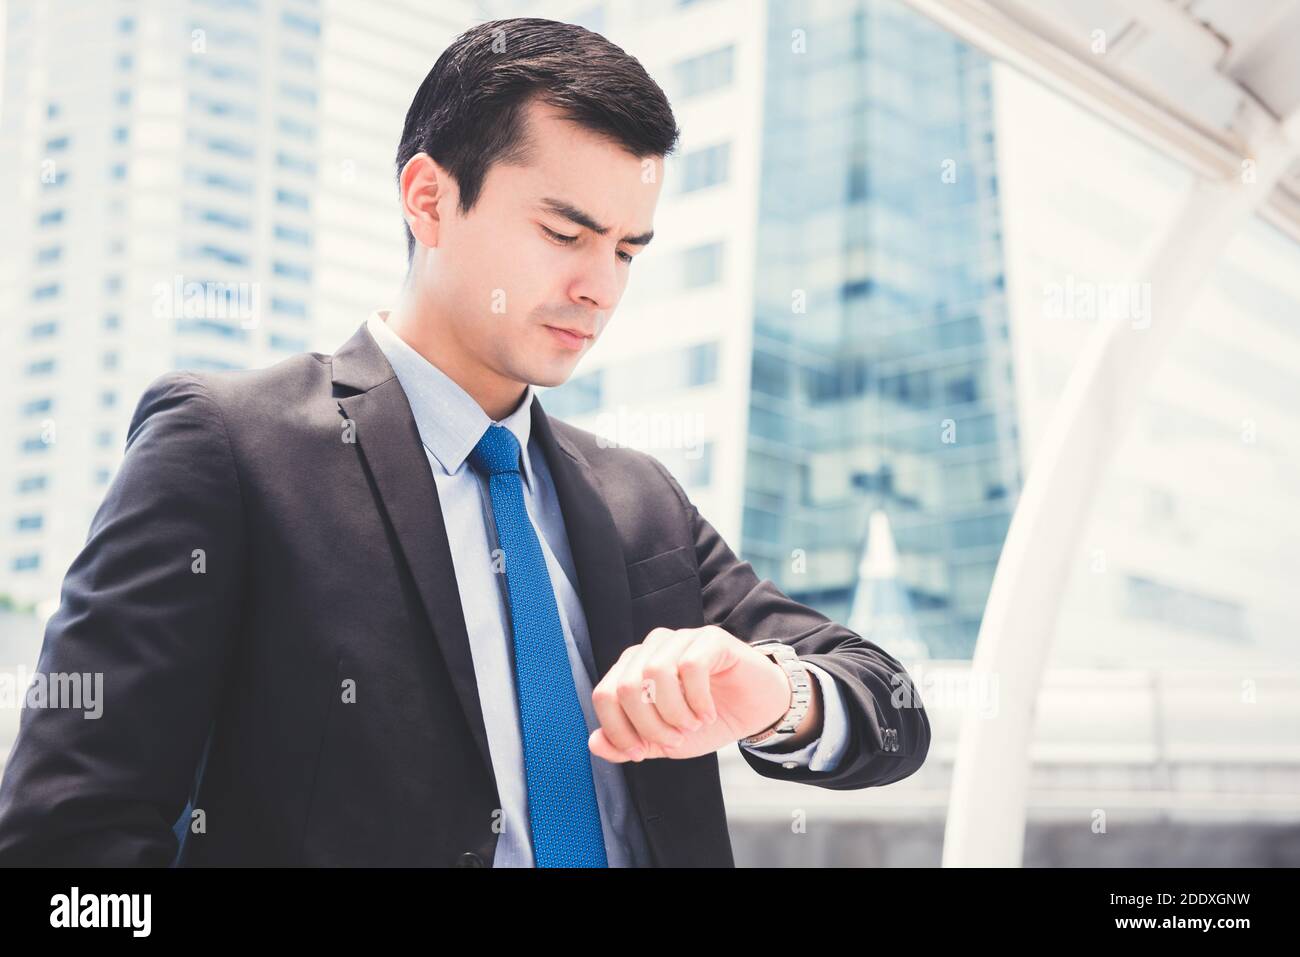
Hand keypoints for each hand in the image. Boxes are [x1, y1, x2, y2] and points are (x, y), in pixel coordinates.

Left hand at [587, 626, 798, 762]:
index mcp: (633, 669)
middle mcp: (651, 648)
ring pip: (655, 673)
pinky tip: (707, 713)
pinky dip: (697, 699)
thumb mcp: (663, 742)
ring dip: (674, 712)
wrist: (755, 711)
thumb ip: (628, 745)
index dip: (618, 730)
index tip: (641, 753)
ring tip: (693, 725)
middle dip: (649, 725)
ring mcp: (680, 638)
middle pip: (626, 686)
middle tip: (675, 739)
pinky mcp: (710, 638)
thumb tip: (594, 743)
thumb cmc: (706, 721)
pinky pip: (690, 666)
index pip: (604, 695)